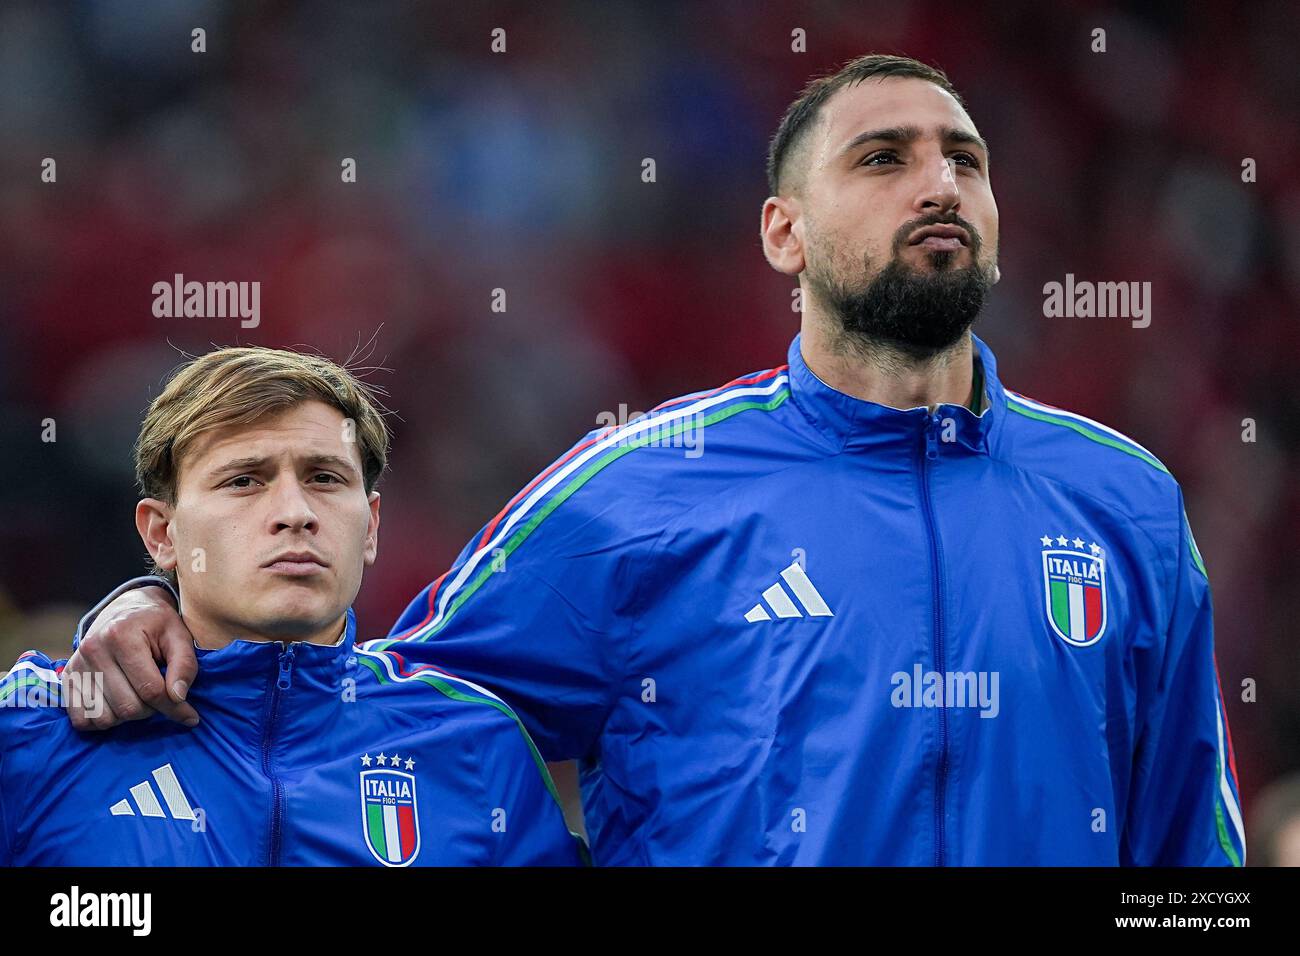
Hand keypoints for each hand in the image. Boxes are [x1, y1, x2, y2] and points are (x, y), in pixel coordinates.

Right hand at [65, 586, 199, 729]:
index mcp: (121, 636)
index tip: (190, 716)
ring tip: (140, 697)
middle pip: (128, 707)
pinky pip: (82, 720)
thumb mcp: (179, 636)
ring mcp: (76, 665)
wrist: (126, 609)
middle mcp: (93, 650)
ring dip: (128, 717)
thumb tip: (178, 698)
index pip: (151, 689)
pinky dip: (103, 721)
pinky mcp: (67, 678)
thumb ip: (184, 665)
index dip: (175, 708)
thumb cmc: (157, 624)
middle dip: (152, 710)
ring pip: (106, 718)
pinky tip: (119, 704)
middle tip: (161, 697)